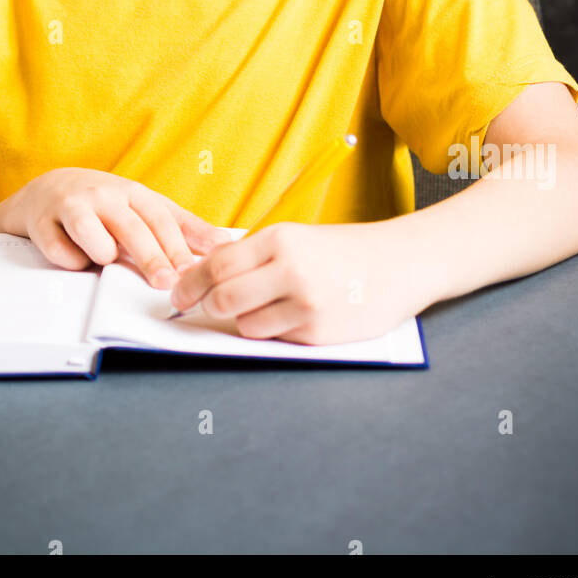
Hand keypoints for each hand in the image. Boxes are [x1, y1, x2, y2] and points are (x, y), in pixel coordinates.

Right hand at [2, 167, 226, 287]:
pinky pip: (62, 253)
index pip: (161, 219)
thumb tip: (225, 245)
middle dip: (151, 258)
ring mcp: (72, 207)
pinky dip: (71, 261)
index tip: (192, 273)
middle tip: (166, 283)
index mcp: (133, 192)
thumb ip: (184, 227)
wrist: (48, 190)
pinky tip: (74, 256)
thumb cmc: (105, 204)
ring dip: (104, 255)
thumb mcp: (146, 208)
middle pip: (132, 229)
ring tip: (106, 258)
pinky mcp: (43, 223)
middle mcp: (104, 195)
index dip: (177, 247)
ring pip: (94, 238)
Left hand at [169, 220, 423, 344]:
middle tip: (203, 307)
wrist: (400, 264)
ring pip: (246, 324)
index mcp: (281, 240)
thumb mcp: (298, 238)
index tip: (177, 294)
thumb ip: (255, 255)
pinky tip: (290, 317)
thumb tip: (205, 273)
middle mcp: (290, 271)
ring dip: (244, 320)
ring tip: (264, 307)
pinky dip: (272, 331)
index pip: (217, 264)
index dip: (190, 282)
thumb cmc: (344, 250)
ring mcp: (305, 304)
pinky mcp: (318, 333)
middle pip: (223, 297)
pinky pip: (274, 339)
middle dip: (207, 306)